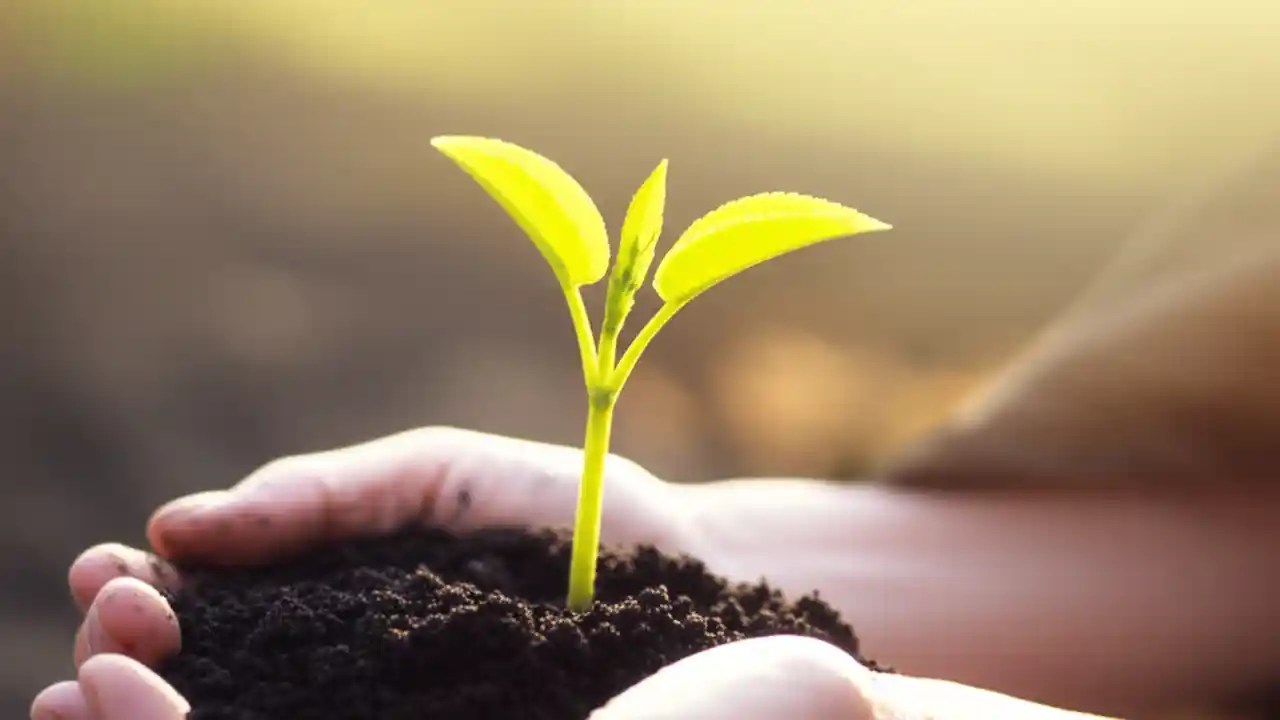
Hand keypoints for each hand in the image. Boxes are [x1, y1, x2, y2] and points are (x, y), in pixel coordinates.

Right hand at [32, 427, 1112, 718]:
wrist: (694, 584)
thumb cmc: (572, 520)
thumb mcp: (445, 476)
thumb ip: (328, 492)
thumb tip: (180, 526)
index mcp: (332, 598)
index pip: (205, 612)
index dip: (142, 602)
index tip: (116, 582)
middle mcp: (341, 676)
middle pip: (199, 687)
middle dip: (126, 666)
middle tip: (108, 647)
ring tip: (100, 702)